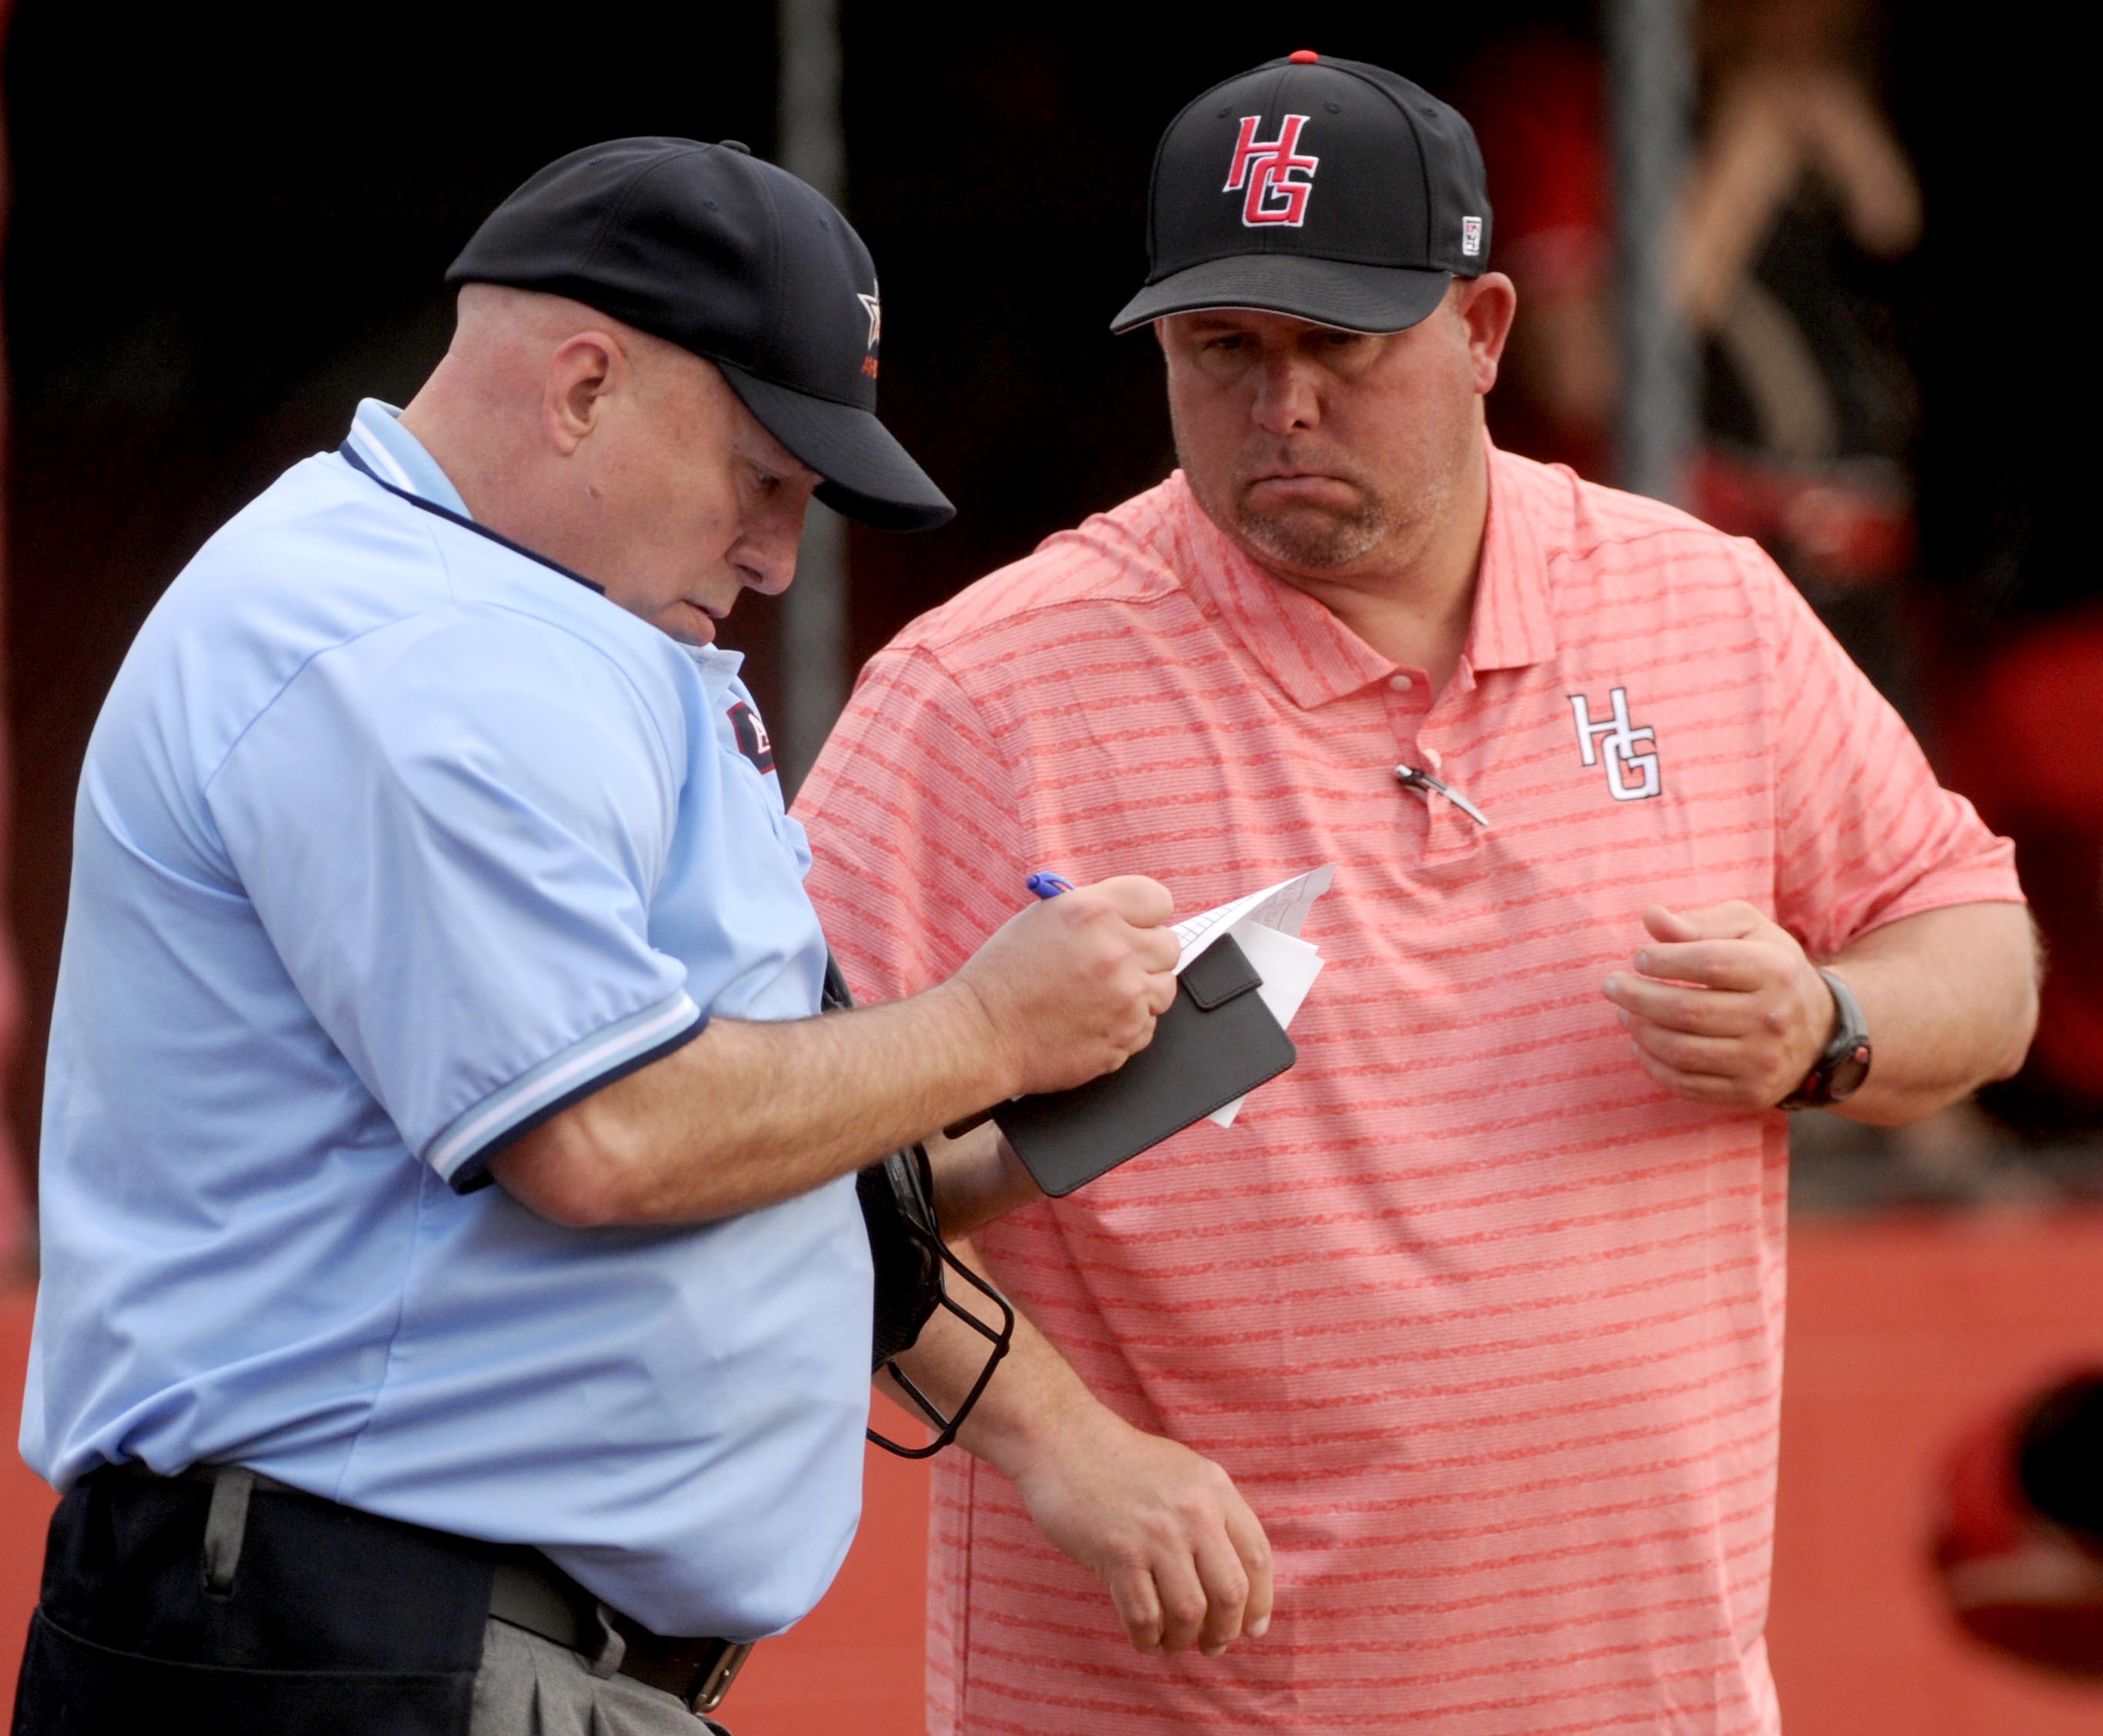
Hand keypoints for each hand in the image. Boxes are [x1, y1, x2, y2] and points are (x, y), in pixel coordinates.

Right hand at [952, 876, 1180, 1097]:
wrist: (981, 1034)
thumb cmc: (1003, 976)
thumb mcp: (1043, 918)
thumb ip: (1093, 910)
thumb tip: (1132, 916)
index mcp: (1094, 912)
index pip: (1159, 900)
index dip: (1146, 914)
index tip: (1136, 925)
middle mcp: (1117, 952)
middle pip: (1170, 945)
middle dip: (1147, 953)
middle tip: (1118, 963)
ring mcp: (1126, 998)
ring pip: (1164, 988)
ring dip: (1140, 991)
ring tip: (1099, 996)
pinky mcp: (1126, 1036)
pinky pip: (1148, 1025)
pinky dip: (1127, 1024)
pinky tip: (1092, 1021)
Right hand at [1009, 1401, 1272, 1657]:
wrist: (1064, 1439)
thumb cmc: (1123, 1462)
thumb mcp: (1184, 1472)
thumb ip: (1213, 1513)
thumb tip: (1236, 1578)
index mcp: (1215, 1488)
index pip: (1257, 1556)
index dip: (1261, 1602)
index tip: (1253, 1630)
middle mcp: (1194, 1511)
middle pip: (1231, 1592)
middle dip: (1225, 1631)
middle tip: (1212, 1645)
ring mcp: (1156, 1534)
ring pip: (1190, 1612)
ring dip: (1184, 1639)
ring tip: (1173, 1641)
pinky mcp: (1118, 1553)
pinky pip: (1144, 1617)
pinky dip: (1148, 1638)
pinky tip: (1143, 1638)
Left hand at [1601, 902, 1834, 1108]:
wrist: (1821, 1032)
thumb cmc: (1771, 969)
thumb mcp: (1748, 933)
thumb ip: (1699, 924)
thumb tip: (1650, 916)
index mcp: (1775, 970)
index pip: (1709, 963)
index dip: (1665, 960)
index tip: (1639, 958)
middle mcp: (1773, 1018)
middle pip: (1687, 1010)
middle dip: (1637, 996)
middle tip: (1611, 986)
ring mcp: (1762, 1061)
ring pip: (1682, 1050)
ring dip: (1641, 1031)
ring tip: (1623, 1014)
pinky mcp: (1750, 1093)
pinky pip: (1687, 1084)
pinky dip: (1652, 1065)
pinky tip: (1640, 1044)